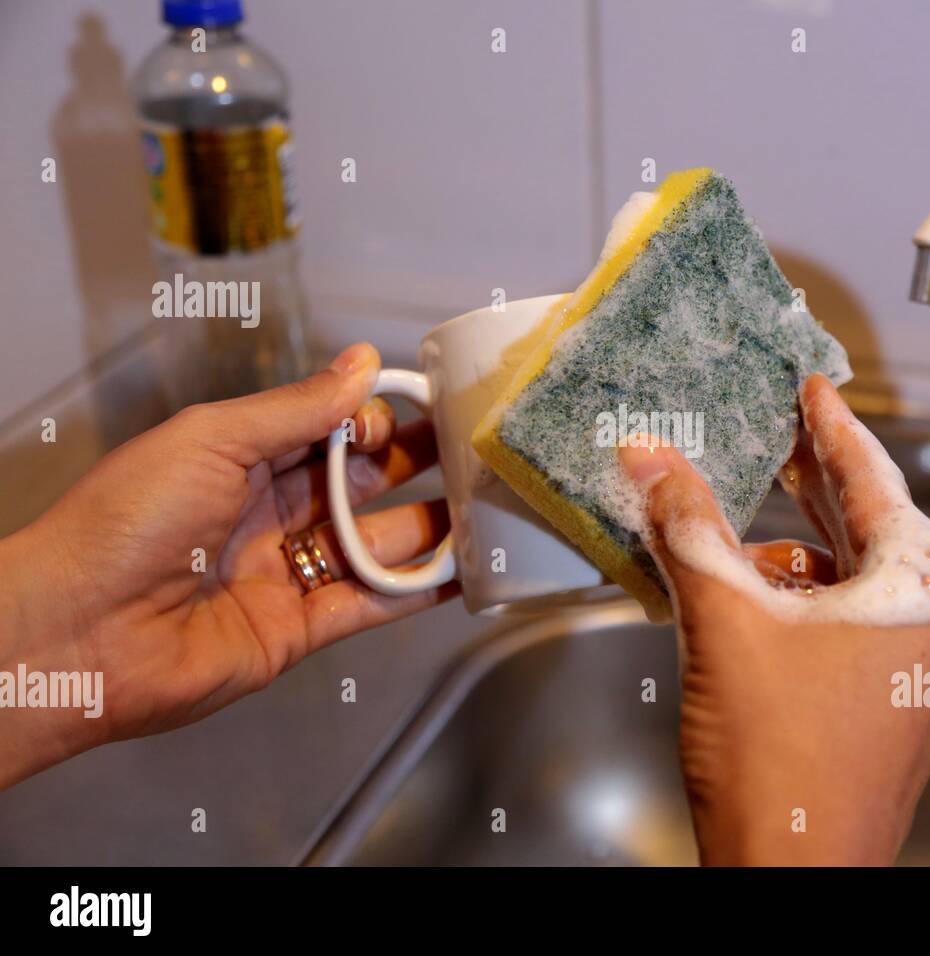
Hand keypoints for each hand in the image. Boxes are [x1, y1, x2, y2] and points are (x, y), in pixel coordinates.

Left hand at [0, 344, 455, 788]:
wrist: (77, 633)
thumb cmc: (122, 523)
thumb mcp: (213, 439)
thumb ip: (298, 408)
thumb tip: (363, 362)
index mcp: (238, 459)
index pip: (325, 430)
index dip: (370, 417)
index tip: (417, 403)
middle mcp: (264, 513)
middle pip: (355, 485)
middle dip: (410, 463)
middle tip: (467, 447)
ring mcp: (282, 573)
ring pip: (370, 544)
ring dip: (424, 526)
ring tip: (481, 507)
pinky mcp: (295, 631)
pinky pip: (367, 604)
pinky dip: (414, 590)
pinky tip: (458, 572)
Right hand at [619, 374, 929, 865]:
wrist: (793, 878)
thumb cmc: (782, 768)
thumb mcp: (725, 621)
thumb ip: (688, 528)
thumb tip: (651, 461)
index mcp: (923, 585)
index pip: (872, 477)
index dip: (830, 426)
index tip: (814, 387)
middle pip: (865, 526)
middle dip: (811, 485)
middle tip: (778, 437)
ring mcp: (921, 673)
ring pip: (850, 582)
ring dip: (790, 556)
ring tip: (730, 538)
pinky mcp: (894, 709)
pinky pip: (849, 628)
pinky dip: (800, 605)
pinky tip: (748, 603)